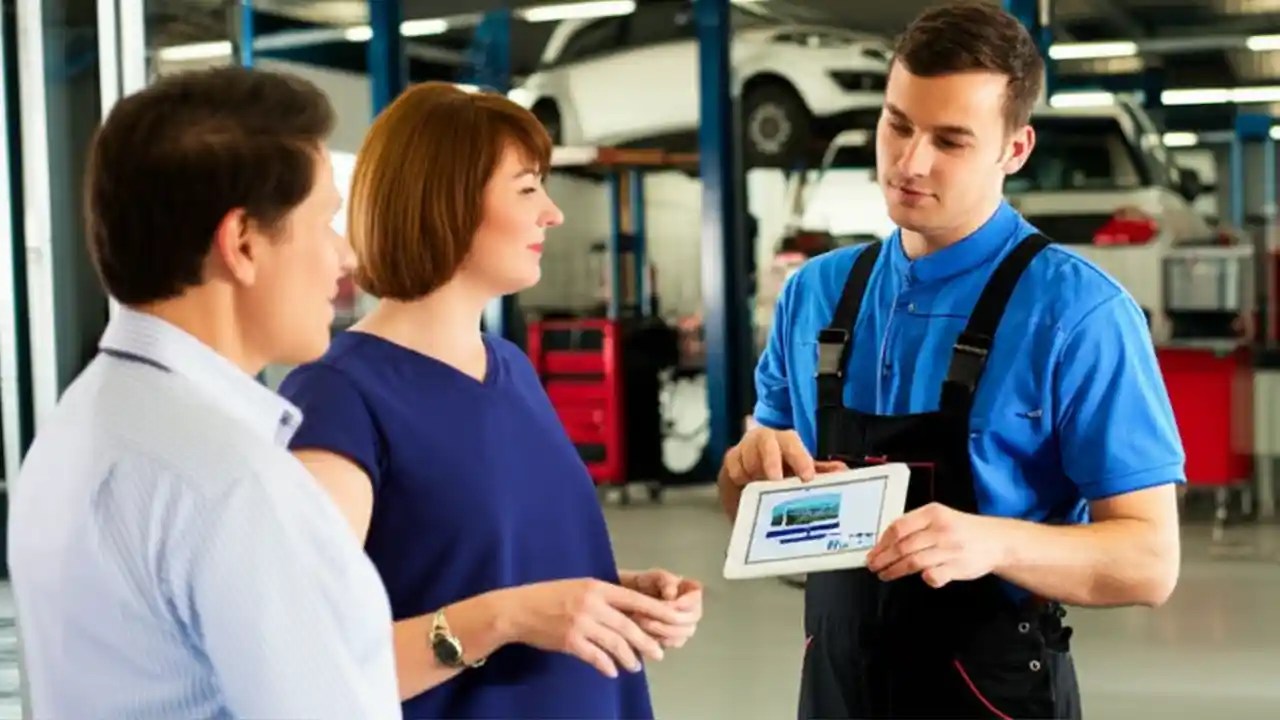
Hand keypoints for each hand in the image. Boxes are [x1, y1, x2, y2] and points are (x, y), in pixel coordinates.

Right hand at [502, 578, 694, 677]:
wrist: (518, 609)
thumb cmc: (549, 597)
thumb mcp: (579, 588)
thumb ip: (602, 598)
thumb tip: (630, 613)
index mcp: (597, 587)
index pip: (634, 599)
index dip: (655, 611)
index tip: (672, 620)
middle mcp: (592, 604)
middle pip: (628, 625)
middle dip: (646, 642)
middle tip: (659, 653)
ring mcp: (581, 623)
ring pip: (615, 643)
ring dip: (629, 657)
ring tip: (635, 666)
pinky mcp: (570, 641)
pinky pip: (596, 657)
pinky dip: (607, 666)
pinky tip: (613, 671)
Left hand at [621, 569, 702, 648]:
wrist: (623, 602)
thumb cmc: (639, 585)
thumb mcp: (651, 576)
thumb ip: (664, 581)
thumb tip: (671, 595)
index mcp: (689, 590)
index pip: (696, 597)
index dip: (685, 603)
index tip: (667, 604)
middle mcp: (691, 610)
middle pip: (692, 619)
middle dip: (670, 619)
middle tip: (648, 614)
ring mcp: (683, 626)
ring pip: (683, 634)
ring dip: (663, 630)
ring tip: (642, 622)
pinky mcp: (673, 640)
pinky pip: (673, 644)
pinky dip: (660, 640)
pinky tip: (645, 635)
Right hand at [722, 428, 835, 485]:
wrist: (751, 484)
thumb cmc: (781, 475)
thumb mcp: (802, 474)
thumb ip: (821, 472)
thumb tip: (843, 471)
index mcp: (786, 442)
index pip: (792, 442)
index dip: (799, 458)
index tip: (807, 478)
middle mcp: (765, 440)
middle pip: (766, 441)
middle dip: (771, 460)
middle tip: (775, 481)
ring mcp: (745, 449)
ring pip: (748, 456)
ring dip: (755, 473)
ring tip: (762, 489)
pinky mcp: (730, 461)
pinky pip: (733, 469)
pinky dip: (740, 480)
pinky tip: (747, 489)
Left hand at [865, 503, 1008, 588]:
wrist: (997, 541)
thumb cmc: (962, 530)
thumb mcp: (939, 517)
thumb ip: (915, 526)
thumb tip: (885, 541)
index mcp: (932, 513)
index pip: (898, 527)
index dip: (882, 542)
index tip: (873, 551)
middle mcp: (940, 529)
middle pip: (902, 546)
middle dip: (883, 559)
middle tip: (873, 565)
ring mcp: (949, 549)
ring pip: (913, 562)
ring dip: (894, 570)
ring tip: (884, 574)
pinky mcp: (957, 567)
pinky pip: (933, 576)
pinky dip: (924, 578)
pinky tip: (919, 577)